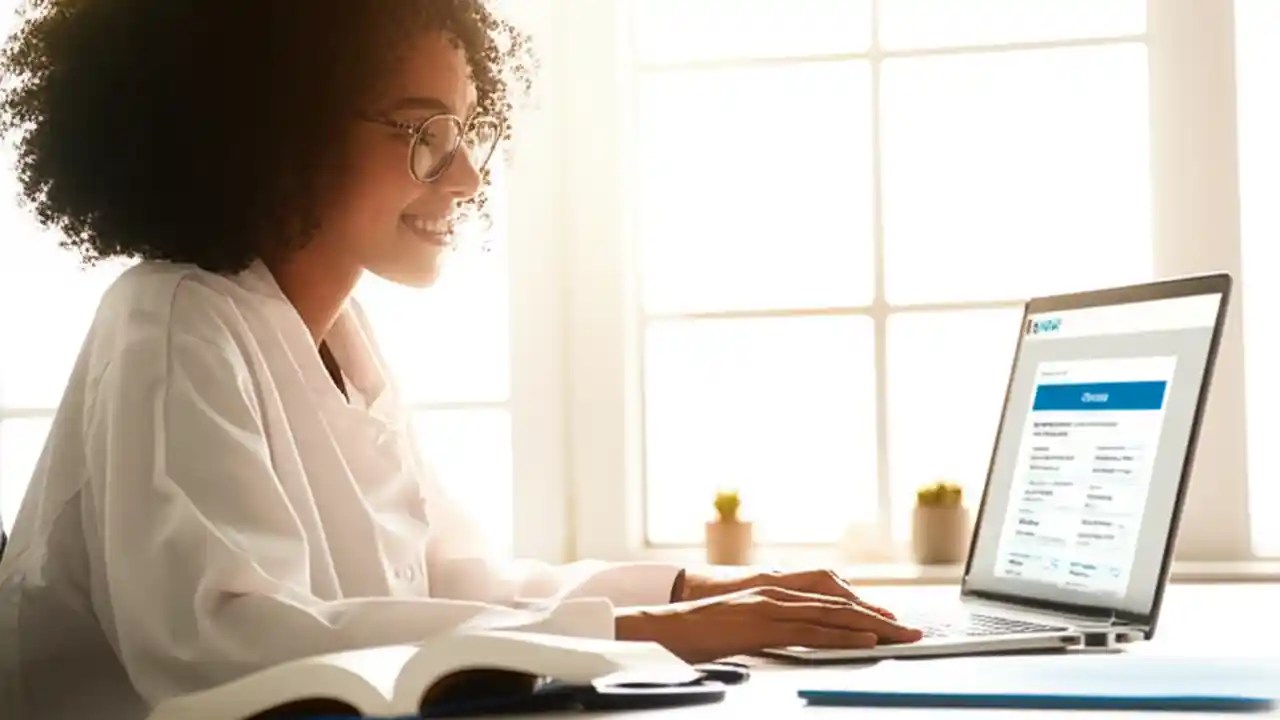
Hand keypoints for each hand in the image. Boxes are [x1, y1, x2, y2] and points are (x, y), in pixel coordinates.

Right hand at [616, 585, 921, 663]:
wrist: (663, 625)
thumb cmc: (699, 633)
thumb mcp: (744, 630)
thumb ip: (774, 633)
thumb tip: (800, 644)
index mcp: (775, 595)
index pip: (831, 603)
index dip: (867, 613)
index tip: (894, 624)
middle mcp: (777, 594)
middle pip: (841, 606)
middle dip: (882, 619)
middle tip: (914, 631)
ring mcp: (770, 607)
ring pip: (832, 615)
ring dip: (873, 626)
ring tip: (902, 636)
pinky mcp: (761, 624)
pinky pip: (809, 631)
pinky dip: (841, 635)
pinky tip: (864, 640)